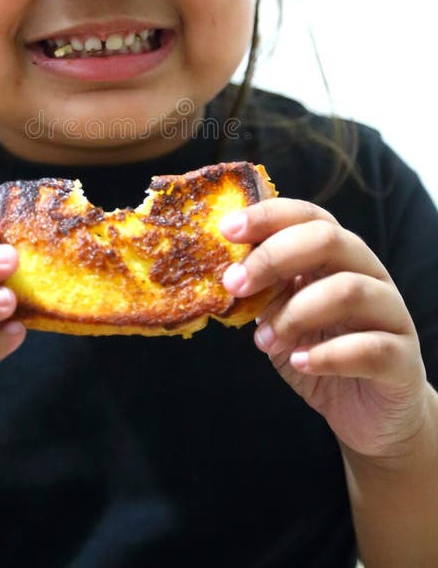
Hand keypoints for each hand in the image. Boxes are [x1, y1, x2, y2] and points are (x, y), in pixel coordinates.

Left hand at [220, 199, 428, 460]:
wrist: (367, 412)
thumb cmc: (319, 351)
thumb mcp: (281, 317)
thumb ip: (263, 293)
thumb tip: (226, 275)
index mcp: (337, 255)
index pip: (307, 216)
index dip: (267, 216)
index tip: (226, 230)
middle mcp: (368, 273)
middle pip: (328, 240)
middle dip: (273, 257)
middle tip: (235, 285)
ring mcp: (390, 312)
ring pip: (349, 290)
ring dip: (295, 313)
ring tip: (264, 341)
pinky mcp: (402, 358)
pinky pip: (370, 348)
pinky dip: (328, 355)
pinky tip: (300, 362)